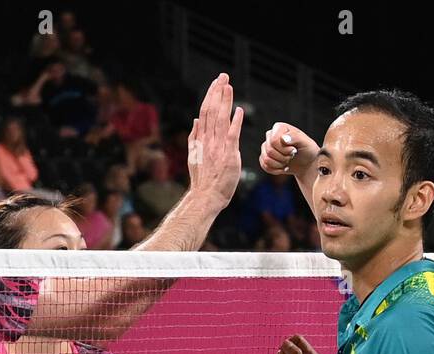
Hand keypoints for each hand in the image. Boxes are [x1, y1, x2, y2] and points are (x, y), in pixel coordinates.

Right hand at [186, 73, 244, 208]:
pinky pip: (232, 136)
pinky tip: (239, 111)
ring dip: (225, 101)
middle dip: (217, 92)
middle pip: (212, 111)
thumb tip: (195, 121)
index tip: (216, 83)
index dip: (211, 96)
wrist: (205, 197)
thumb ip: (194, 138)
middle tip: (223, 76)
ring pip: (220, 119)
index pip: (205, 112)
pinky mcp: (228, 156)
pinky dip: (235, 122)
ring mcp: (217, 148)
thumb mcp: (194, 156)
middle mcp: (208, 141)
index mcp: (200, 139)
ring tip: (229, 86)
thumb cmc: (202, 180)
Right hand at [259, 122, 318, 176]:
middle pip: (269, 150)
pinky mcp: (264, 157)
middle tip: (292, 156)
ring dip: (280, 164)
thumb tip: (283, 138)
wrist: (306, 163)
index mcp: (279, 127)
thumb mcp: (306, 143)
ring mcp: (266, 146)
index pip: (274, 140)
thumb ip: (296, 138)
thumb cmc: (307, 151)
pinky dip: (276, 170)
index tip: (294, 150)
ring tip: (287, 161)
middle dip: (283, 158)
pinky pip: (265, 166)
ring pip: (266, 159)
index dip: (284, 149)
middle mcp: (270, 135)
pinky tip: (283, 167)